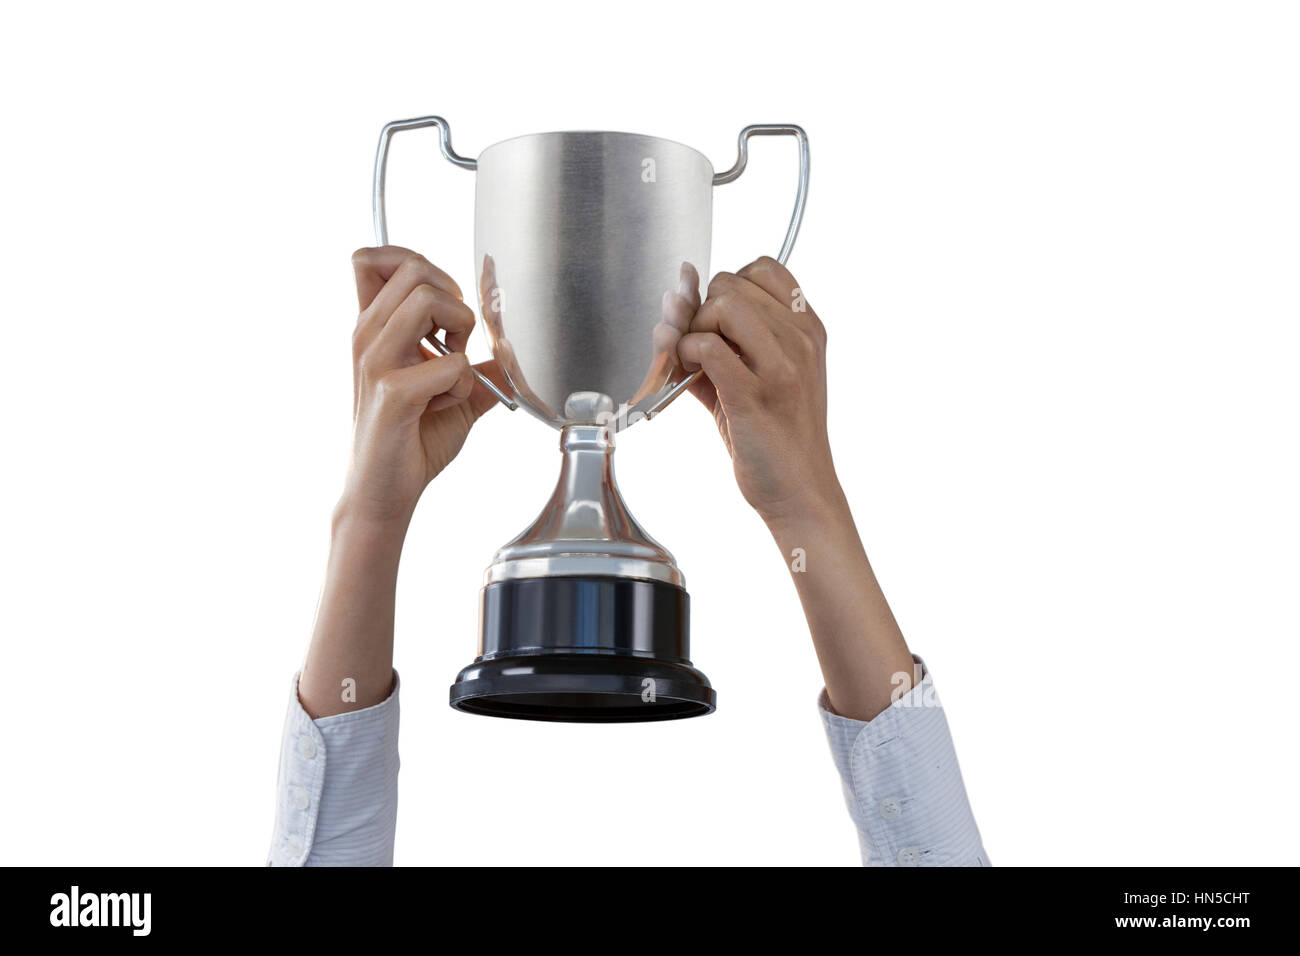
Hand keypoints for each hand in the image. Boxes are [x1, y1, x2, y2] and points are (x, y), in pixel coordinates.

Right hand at [344, 246, 504, 525]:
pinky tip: (442, 407)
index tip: (441, 302)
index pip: (371, 257)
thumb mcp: (451, 393)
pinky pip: (452, 364)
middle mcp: (367, 336)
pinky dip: (463, 386)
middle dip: (453, 298)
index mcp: (372, 329)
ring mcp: (375, 361)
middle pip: (415, 268)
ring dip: (459, 333)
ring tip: (450, 370)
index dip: (416, 263)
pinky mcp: (392, 392)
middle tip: (454, 340)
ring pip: (430, 300)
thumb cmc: (409, 442)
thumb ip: (479, 366)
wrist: (383, 493)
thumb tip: (513, 350)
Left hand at [677, 256, 840, 524]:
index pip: (763, 267)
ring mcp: (781, 366)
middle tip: (697, 346)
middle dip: (702, 310)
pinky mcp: (753, 395)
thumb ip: (727, 340)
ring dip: (693, 330)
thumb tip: (674, 310)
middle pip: (731, 284)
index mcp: (808, 328)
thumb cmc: (778, 436)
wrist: (801, 492)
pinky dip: (684, 354)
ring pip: (720, 306)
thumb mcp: (764, 377)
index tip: (718, 322)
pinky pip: (705, 346)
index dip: (728, 288)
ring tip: (693, 362)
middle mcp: (800, 340)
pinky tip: (687, 374)